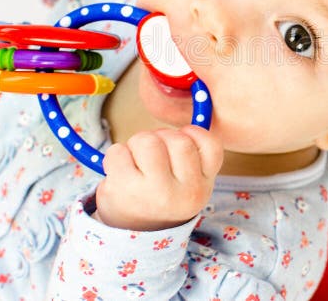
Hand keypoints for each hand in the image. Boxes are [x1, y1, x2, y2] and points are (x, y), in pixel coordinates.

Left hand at [94, 126, 223, 230]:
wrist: (132, 235)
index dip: (193, 135)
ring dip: (137, 144)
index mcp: (204, 186)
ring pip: (147, 140)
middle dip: (161, 137)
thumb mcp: (188, 181)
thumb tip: (199, 92)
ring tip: (136, 162)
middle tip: (153, 155)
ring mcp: (156, 192)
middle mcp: (185, 192)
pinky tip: (120, 172)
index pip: (211, 144)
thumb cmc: (160, 195)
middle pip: (177, 139)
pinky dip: (116, 156)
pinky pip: (118, 151)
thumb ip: (194, 151)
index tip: (181, 145)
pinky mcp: (125, 190)